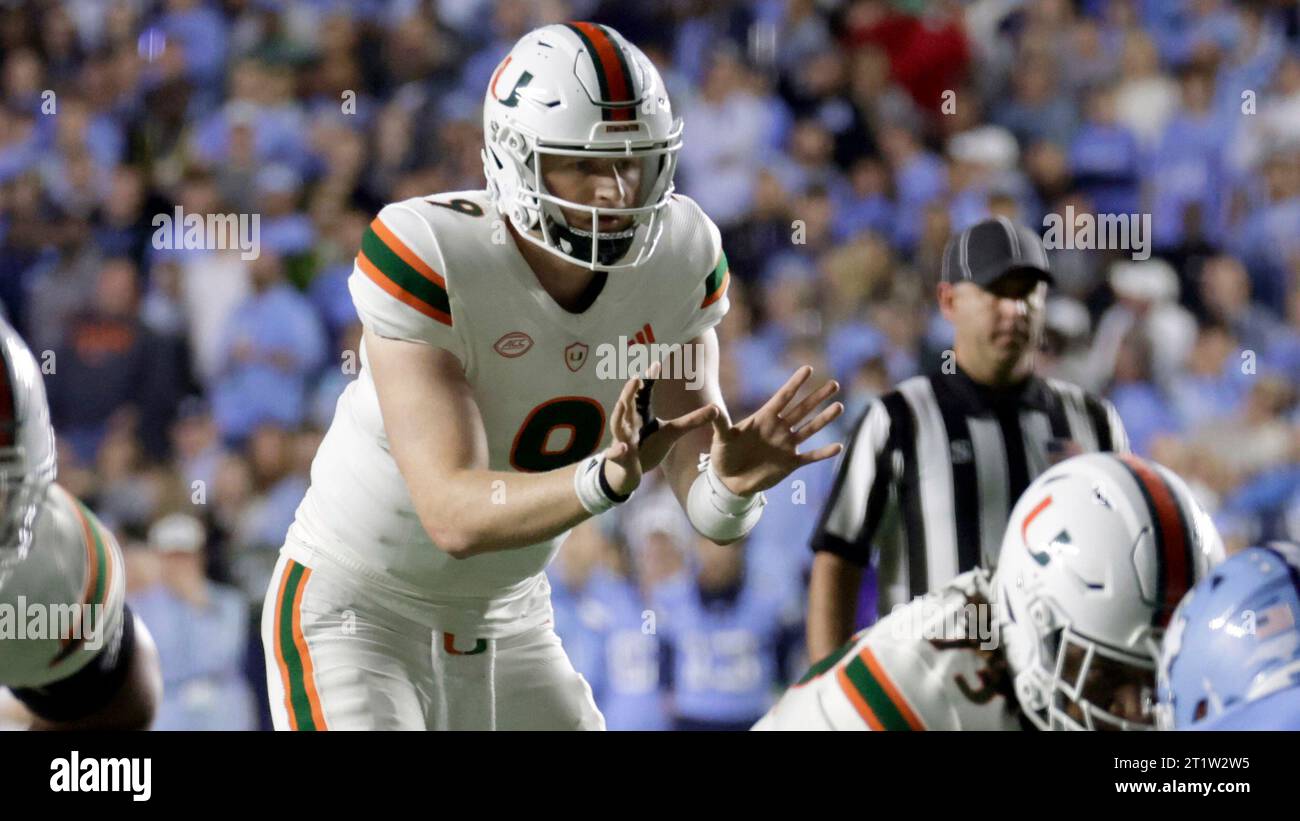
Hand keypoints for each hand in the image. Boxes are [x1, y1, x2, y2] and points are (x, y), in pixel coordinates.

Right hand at [602, 361, 717, 496]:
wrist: (628, 472)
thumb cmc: (647, 447)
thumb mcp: (673, 433)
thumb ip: (692, 420)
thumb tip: (716, 408)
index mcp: (640, 414)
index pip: (643, 393)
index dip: (648, 380)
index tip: (655, 363)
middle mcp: (628, 423)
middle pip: (627, 404)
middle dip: (629, 391)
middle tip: (635, 377)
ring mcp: (622, 439)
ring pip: (617, 425)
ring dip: (619, 414)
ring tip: (622, 403)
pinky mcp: (619, 457)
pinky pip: (615, 454)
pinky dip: (617, 451)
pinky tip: (623, 449)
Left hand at [709, 365, 843, 495]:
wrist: (728, 481)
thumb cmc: (724, 455)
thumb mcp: (721, 437)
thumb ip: (719, 422)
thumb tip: (711, 408)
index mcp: (764, 418)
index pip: (783, 397)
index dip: (795, 383)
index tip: (808, 369)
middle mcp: (779, 428)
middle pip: (802, 409)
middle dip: (817, 397)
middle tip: (834, 384)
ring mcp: (786, 445)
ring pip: (809, 429)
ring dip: (824, 419)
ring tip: (839, 407)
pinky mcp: (790, 463)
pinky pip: (810, 457)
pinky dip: (823, 453)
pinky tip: (838, 447)